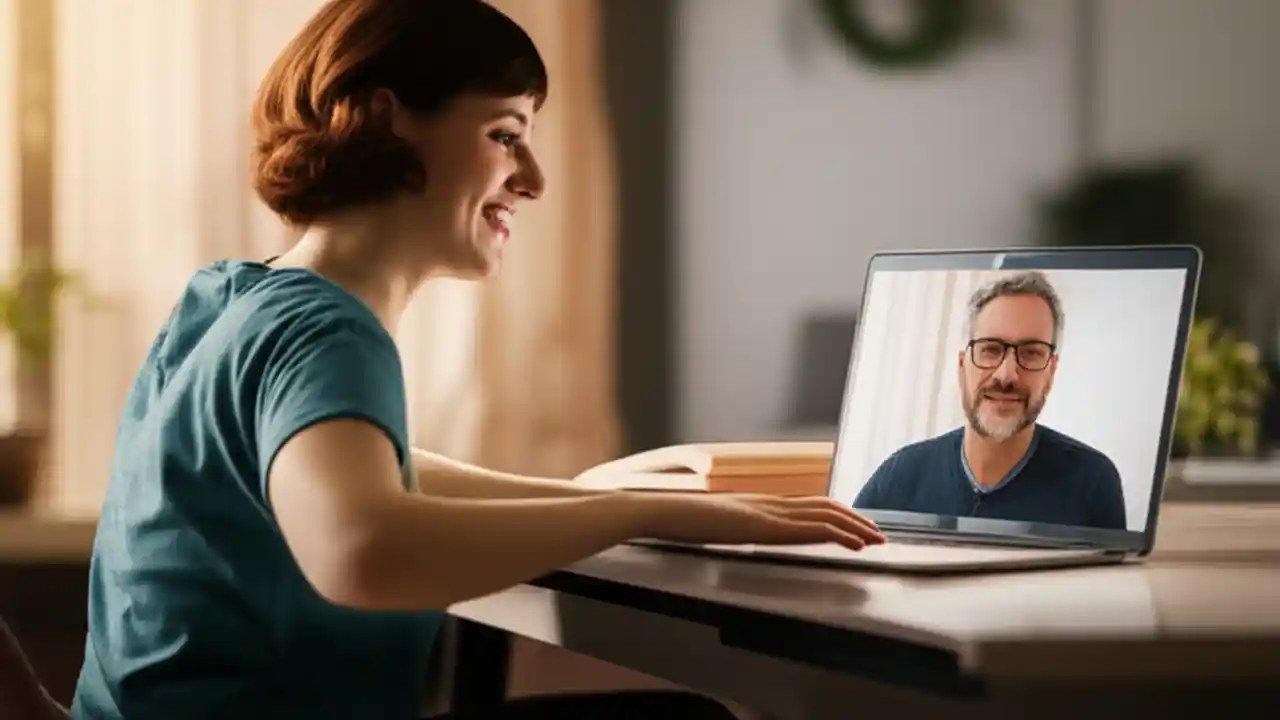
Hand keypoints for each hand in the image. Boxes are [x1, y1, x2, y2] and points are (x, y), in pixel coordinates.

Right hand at [633, 493, 885, 550]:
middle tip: (878, 533)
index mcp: (758, 503)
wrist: (663, 511)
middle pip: (823, 506)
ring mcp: (767, 512)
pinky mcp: (764, 526)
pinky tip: (853, 544)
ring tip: (876, 539)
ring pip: (824, 515)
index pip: (807, 504)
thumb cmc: (680, 520)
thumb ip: (734, 525)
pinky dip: (838, 535)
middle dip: (854, 519)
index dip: (836, 513)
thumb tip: (741, 531)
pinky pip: (810, 529)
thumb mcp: (715, 523)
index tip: (856, 524)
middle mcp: (768, 502)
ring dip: (854, 527)